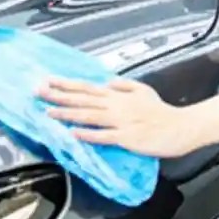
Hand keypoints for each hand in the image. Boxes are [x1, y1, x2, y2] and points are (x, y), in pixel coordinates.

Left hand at [38, 77, 203, 157]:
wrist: (180, 127)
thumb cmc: (161, 112)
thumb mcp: (142, 90)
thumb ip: (123, 85)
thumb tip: (106, 81)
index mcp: (118, 95)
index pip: (87, 87)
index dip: (66, 84)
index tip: (47, 81)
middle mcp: (116, 106)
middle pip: (83, 100)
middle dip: (59, 96)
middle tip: (39, 92)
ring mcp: (121, 121)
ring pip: (89, 116)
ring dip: (68, 114)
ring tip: (49, 112)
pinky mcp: (127, 137)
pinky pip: (104, 136)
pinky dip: (88, 134)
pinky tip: (74, 133)